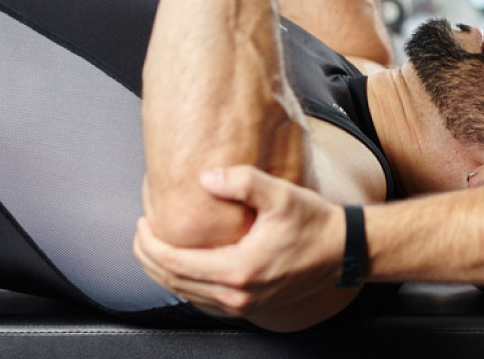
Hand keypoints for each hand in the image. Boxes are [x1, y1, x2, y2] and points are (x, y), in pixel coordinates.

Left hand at [133, 165, 352, 331]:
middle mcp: (238, 295)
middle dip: (149, 259)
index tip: (142, 224)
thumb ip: (242, 182)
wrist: (343, 250)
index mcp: (240, 269)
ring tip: (154, 248)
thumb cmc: (315, 224)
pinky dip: (185, 283)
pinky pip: (204, 299)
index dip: (151, 244)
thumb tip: (206, 178)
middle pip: (174, 283)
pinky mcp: (250, 305)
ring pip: (187, 295)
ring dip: (165, 273)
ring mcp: (244, 305)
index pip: (176, 263)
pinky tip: (183, 266)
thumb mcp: (281, 195)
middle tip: (140, 235)